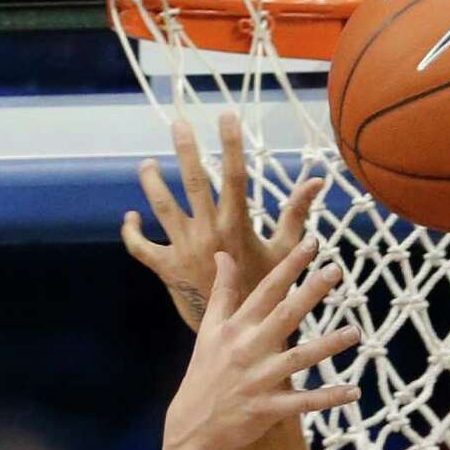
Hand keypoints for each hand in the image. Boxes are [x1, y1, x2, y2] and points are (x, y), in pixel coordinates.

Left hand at [123, 113, 322, 330]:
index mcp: (236, 225)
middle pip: (193, 182)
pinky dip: (132, 231)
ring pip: (162, 207)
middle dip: (185, 149)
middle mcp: (208, 233)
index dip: (231, 144)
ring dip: (152, 183)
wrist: (239, 334)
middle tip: (178, 123)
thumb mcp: (284, 252)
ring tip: (147, 165)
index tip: (226, 115)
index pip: (235, 176)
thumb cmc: (265, 289)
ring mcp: (184, 249)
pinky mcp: (166, 268)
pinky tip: (132, 215)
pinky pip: (141, 247)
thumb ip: (295, 213)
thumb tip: (317, 180)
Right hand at [163, 240, 359, 449]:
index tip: (312, 243)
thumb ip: (222, 292)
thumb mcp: (210, 330)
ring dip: (328, 345)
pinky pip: (303, 402)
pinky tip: (353, 391)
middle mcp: (247, 350)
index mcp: (236, 328)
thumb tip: (222, 254)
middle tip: (335, 270)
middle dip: (310, 292)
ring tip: (356, 331)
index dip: (289, 266)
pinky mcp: (267, 409)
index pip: (266, 290)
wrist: (193, 426)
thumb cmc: (206, 372)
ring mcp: (258, 380)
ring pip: (298, 359)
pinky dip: (328, 397)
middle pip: (284, 316)